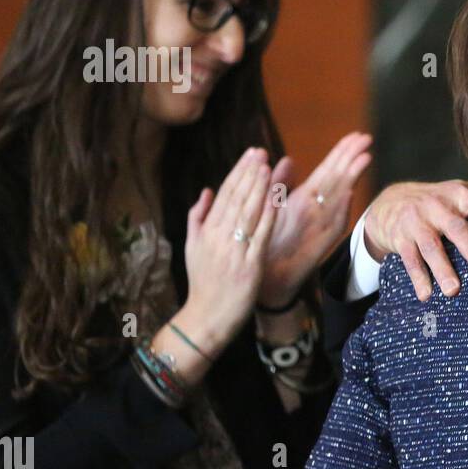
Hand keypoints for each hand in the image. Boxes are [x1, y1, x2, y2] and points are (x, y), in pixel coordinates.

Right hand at [178, 147, 275, 352]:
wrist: (207, 316)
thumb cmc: (202, 282)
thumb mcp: (192, 247)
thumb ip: (197, 217)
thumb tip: (207, 191)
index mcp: (206, 231)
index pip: (224, 195)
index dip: (238, 173)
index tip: (250, 155)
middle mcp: (219, 237)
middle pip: (236, 199)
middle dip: (249, 174)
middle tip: (260, 152)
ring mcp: (234, 250)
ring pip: (248, 213)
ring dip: (259, 188)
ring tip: (267, 167)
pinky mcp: (250, 264)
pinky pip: (260, 236)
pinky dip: (268, 216)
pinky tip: (275, 199)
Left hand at [259, 132, 373, 307]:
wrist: (268, 276)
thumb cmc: (270, 241)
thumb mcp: (274, 207)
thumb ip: (281, 184)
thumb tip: (287, 160)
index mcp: (305, 198)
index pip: (328, 169)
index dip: (341, 152)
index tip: (355, 135)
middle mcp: (317, 209)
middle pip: (337, 177)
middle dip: (351, 157)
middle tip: (366, 137)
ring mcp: (321, 224)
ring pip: (338, 197)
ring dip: (351, 178)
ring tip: (365, 156)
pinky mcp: (320, 242)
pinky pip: (333, 222)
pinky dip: (341, 207)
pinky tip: (349, 191)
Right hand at [363, 180, 467, 300]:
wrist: (389, 202)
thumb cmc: (438, 199)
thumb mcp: (462, 189)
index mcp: (458, 194)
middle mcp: (438, 206)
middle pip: (457, 229)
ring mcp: (417, 222)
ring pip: (432, 247)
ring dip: (443, 269)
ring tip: (454, 291)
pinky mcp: (400, 239)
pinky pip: (410, 260)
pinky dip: (418, 278)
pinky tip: (426, 296)